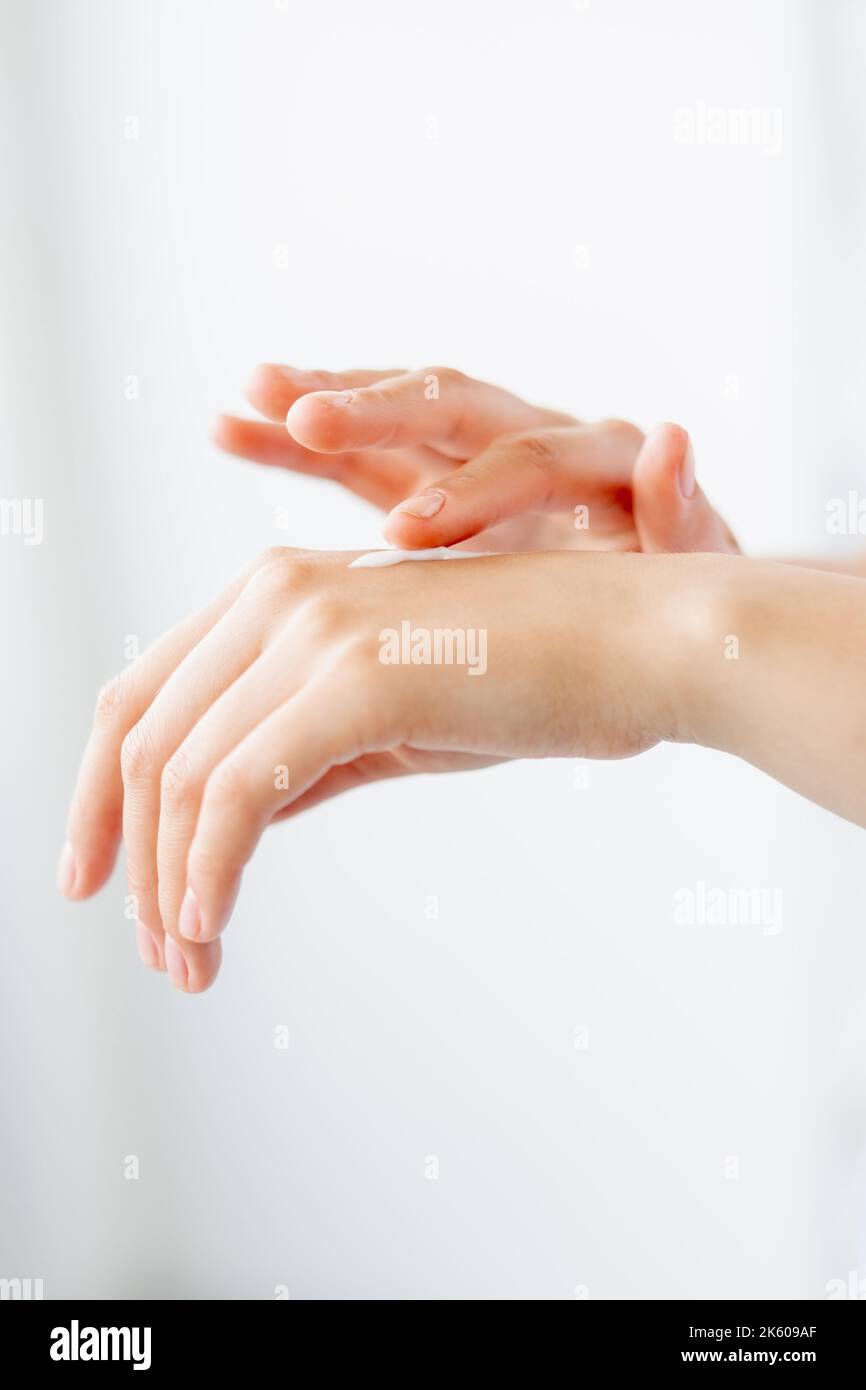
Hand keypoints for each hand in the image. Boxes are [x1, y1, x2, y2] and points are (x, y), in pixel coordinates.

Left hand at [58, 547, 685, 991]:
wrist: (646, 642)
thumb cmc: (537, 674)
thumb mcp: (392, 712)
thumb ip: (301, 751)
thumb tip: (229, 818)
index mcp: (277, 588)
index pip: (142, 694)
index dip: (98, 793)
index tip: (96, 874)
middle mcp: (277, 592)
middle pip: (141, 736)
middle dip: (128, 853)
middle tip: (149, 947)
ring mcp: (313, 626)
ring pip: (182, 774)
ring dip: (170, 884)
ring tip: (188, 961)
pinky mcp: (356, 678)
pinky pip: (239, 793)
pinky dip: (208, 872)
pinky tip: (209, 929)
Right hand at [214, 364, 738, 554]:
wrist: (653, 606)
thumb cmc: (672, 595)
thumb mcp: (693, 568)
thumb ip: (684, 516)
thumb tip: (674, 436)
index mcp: (592, 459)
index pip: (526, 459)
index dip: (467, 494)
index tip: (406, 534)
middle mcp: (527, 437)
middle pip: (450, 406)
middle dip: (380, 412)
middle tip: (311, 417)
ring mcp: (469, 457)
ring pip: (394, 415)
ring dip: (327, 401)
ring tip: (255, 391)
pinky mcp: (424, 481)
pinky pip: (353, 455)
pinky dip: (295, 442)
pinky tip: (230, 425)